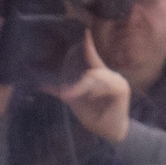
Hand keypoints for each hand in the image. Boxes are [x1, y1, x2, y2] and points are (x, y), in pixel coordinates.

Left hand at [51, 30, 129, 144]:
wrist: (109, 131)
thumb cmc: (94, 115)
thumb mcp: (75, 101)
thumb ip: (63, 92)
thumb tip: (43, 85)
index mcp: (99, 76)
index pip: (93, 58)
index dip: (89, 46)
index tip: (85, 33)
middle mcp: (110, 75)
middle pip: (93, 70)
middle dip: (79, 84)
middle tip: (67, 96)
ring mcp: (117, 81)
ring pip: (98, 76)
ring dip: (85, 88)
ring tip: (78, 99)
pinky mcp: (122, 89)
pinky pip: (107, 85)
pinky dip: (97, 91)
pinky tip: (92, 98)